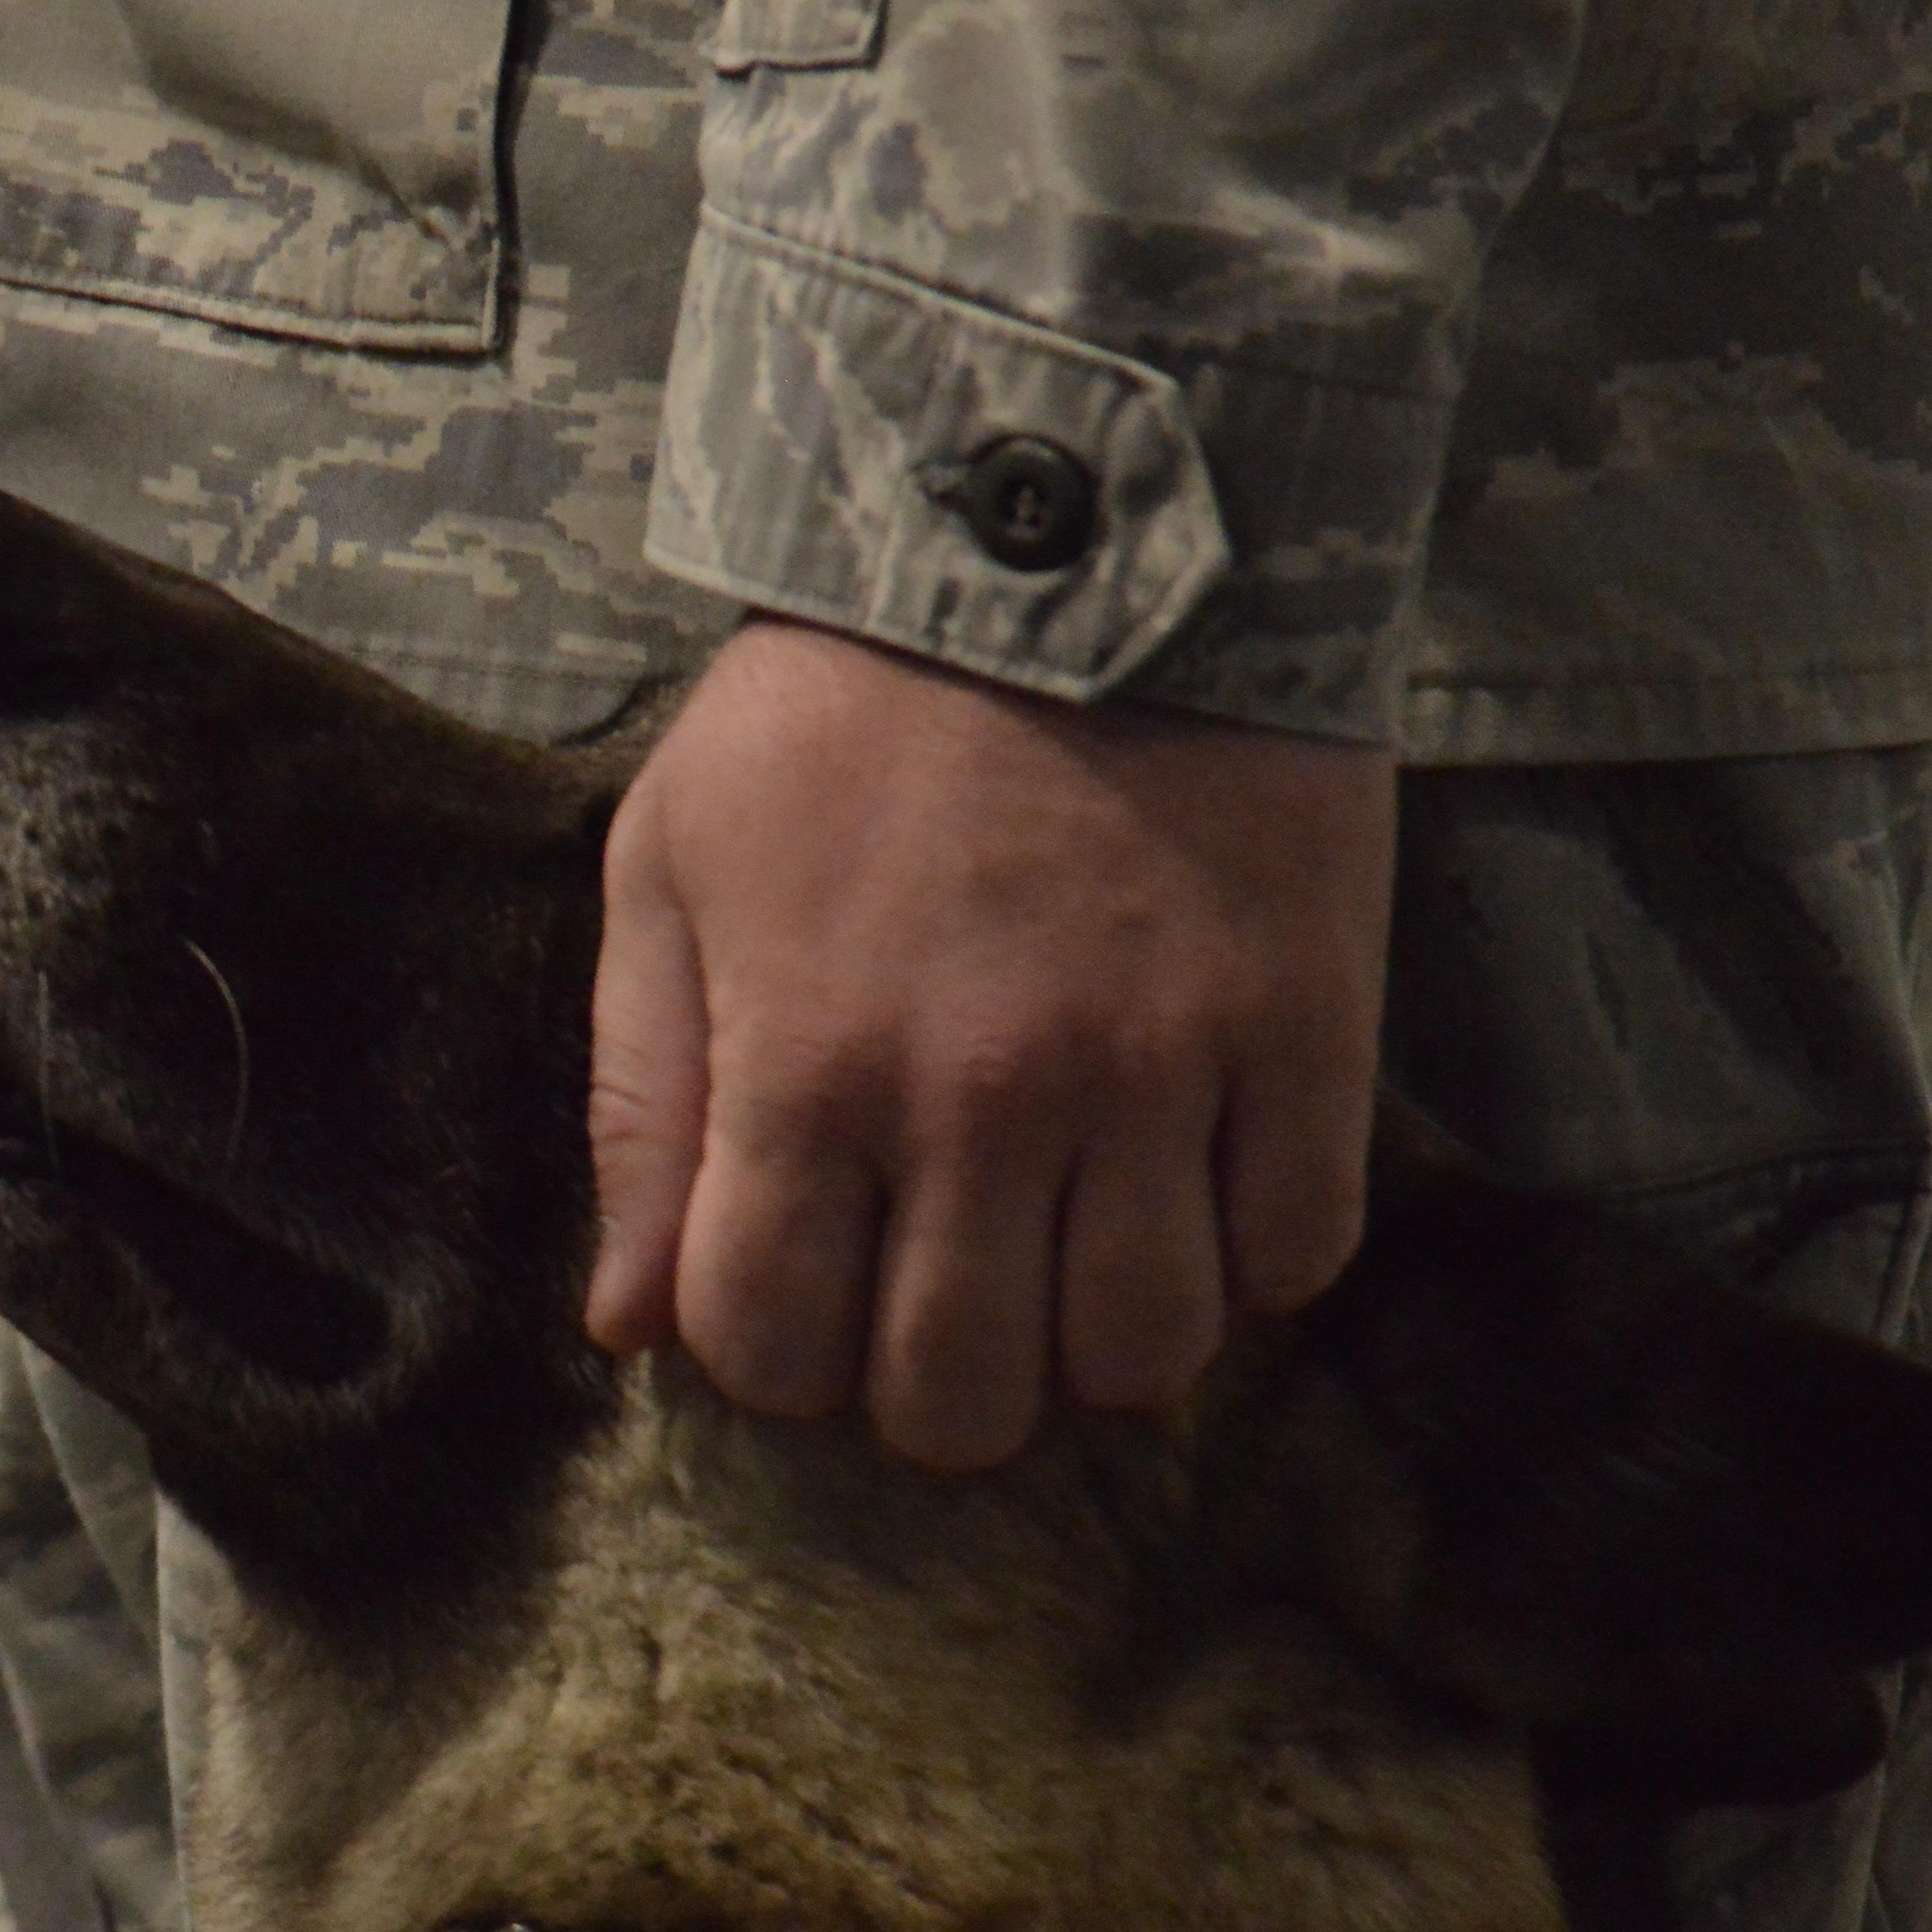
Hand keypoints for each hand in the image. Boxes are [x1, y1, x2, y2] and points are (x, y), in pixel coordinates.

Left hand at [581, 615, 1394, 1468]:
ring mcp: (1156, 1075)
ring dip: (1094, 1346)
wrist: (1067, 536)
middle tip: (937, 1304)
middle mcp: (979, 1102)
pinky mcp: (1302, 1030)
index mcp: (807, 1068)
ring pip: (1141, 1357)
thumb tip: (629, 1323)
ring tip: (1071, 1262)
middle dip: (928, 1390)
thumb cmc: (838, 711)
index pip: (771, 1347)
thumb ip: (643, 1106)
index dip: (774, 1359)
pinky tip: (1196, 1195)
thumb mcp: (669, 871)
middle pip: (959, 1395)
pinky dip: (1247, 1261)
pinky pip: (1295, 1254)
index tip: (800, 1298)